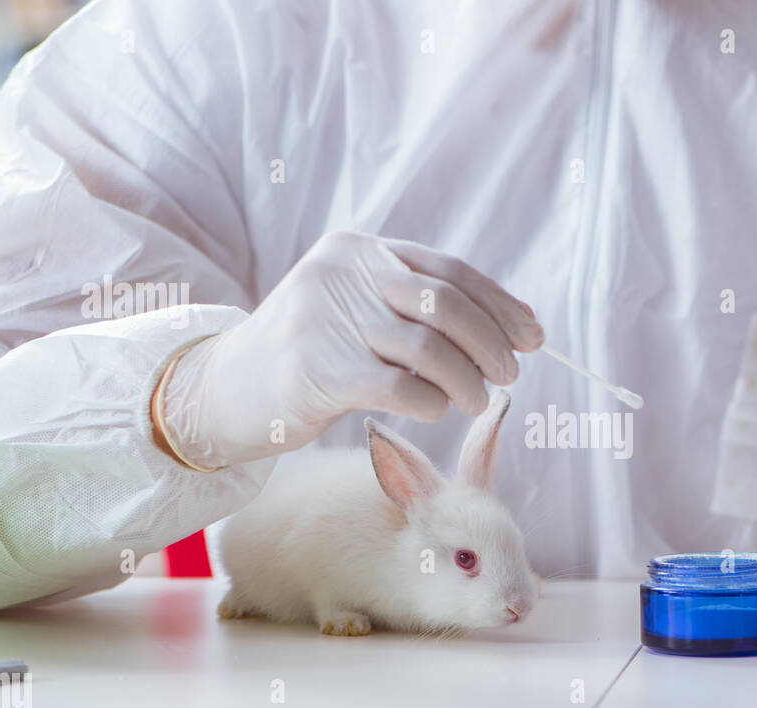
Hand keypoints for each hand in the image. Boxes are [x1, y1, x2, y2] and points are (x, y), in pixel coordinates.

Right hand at [154, 231, 542, 467]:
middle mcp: (342, 273)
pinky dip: (434, 403)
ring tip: (479, 400)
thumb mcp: (357, 307)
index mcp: (357, 249)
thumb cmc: (309, 353)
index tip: (532, 334)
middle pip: (446, 303)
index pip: (448, 269)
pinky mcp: (319, 371)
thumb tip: (515, 323)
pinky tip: (437, 411)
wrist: (225, 388)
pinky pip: (403, 388)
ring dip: (469, 380)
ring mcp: (327, 320)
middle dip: (492, 342)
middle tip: (511, 372)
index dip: (499, 304)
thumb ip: (419, 306)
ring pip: (430, 348)